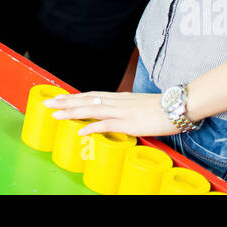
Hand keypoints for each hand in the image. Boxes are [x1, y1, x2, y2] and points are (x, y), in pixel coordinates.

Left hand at [43, 91, 178, 137]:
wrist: (178, 105)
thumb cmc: (163, 107)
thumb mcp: (141, 106)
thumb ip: (128, 110)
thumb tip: (121, 116)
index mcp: (119, 98)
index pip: (91, 95)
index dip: (74, 97)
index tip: (59, 98)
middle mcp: (117, 102)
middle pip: (86, 100)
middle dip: (65, 102)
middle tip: (48, 103)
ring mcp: (122, 112)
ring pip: (91, 109)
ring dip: (71, 112)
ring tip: (55, 114)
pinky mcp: (129, 123)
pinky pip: (106, 125)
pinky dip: (91, 127)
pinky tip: (80, 131)